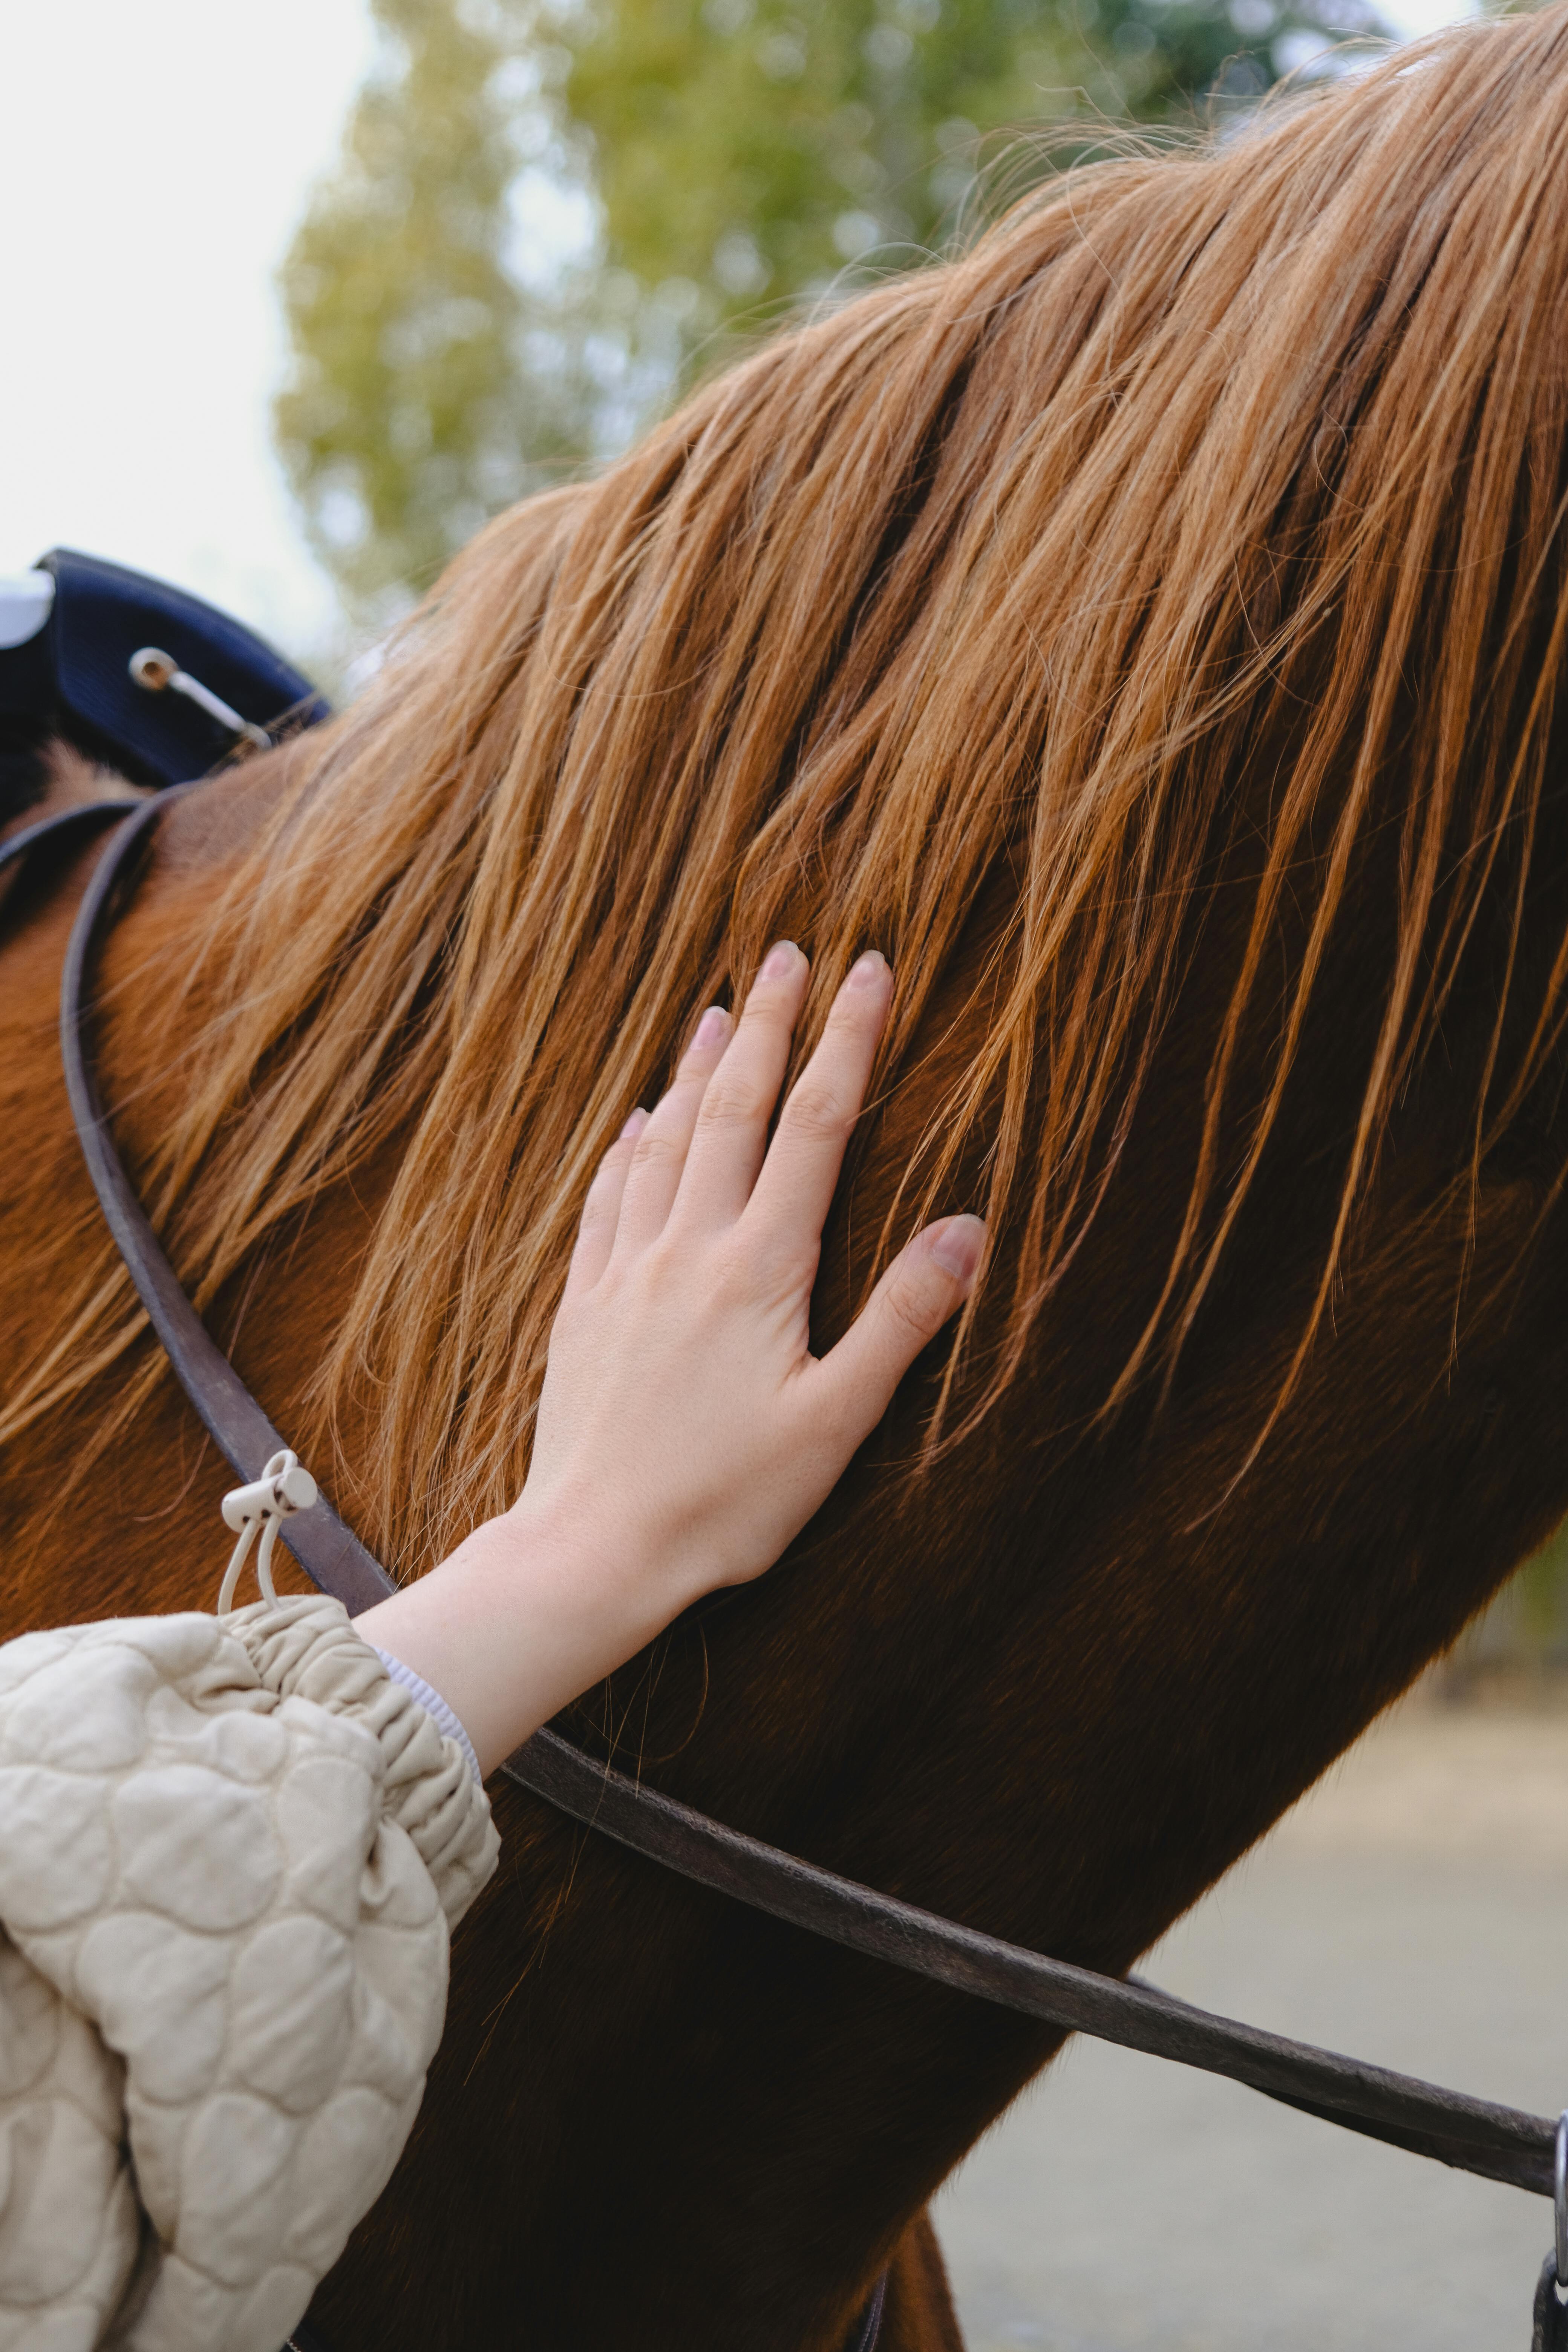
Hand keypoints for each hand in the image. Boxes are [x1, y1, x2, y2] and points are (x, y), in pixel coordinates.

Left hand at [355, 943, 982, 1774]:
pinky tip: (636, 1122)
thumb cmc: (725, 1501)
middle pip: (733, 1110)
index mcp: (760, 1270)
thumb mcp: (836, 1422)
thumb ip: (901, 1320)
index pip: (813, 1127)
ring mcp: (627, 1273)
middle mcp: (688, 1250)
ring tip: (715, 1011)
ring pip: (665, 1142)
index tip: (866, 969)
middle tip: (785, 953)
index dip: (844, 1043)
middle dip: (766, 1024)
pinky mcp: (583, 1307)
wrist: (594, 1548)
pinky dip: (627, 1148)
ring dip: (695, 1070)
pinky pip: (606, 1201)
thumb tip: (969, 1230)